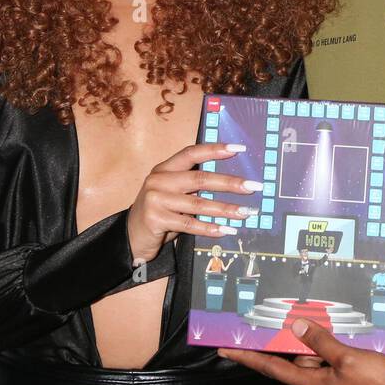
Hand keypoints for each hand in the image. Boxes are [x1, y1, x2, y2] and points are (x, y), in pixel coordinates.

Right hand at [126, 143, 260, 263]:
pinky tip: (226, 230)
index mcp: (164, 168)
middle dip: (230, 183)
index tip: (239, 149)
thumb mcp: (173, 192)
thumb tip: (234, 183)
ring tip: (246, 213)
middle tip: (253, 187)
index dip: (215, 149)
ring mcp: (155, 200)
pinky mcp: (155, 219)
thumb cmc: (160, 211)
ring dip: (225, 210)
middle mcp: (158, 180)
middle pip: (200, 179)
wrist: (131, 235)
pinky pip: (189, 224)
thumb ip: (194, 185)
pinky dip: (209, 228)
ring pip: (198, 204)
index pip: (192, 153)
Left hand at [219, 318, 384, 384]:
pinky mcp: (352, 376)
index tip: (226, 349)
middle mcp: (320, 383)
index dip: (248, 357)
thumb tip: (296, 326)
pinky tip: (336, 329)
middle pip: (294, 359)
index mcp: (313, 382)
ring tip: (307, 316)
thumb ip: (321, 342)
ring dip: (311, 338)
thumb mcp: (346, 358)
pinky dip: (330, 343)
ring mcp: (336, 381)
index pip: (272, 368)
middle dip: (282, 340)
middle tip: (268, 320)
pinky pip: (333, 357)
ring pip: (316, 355)